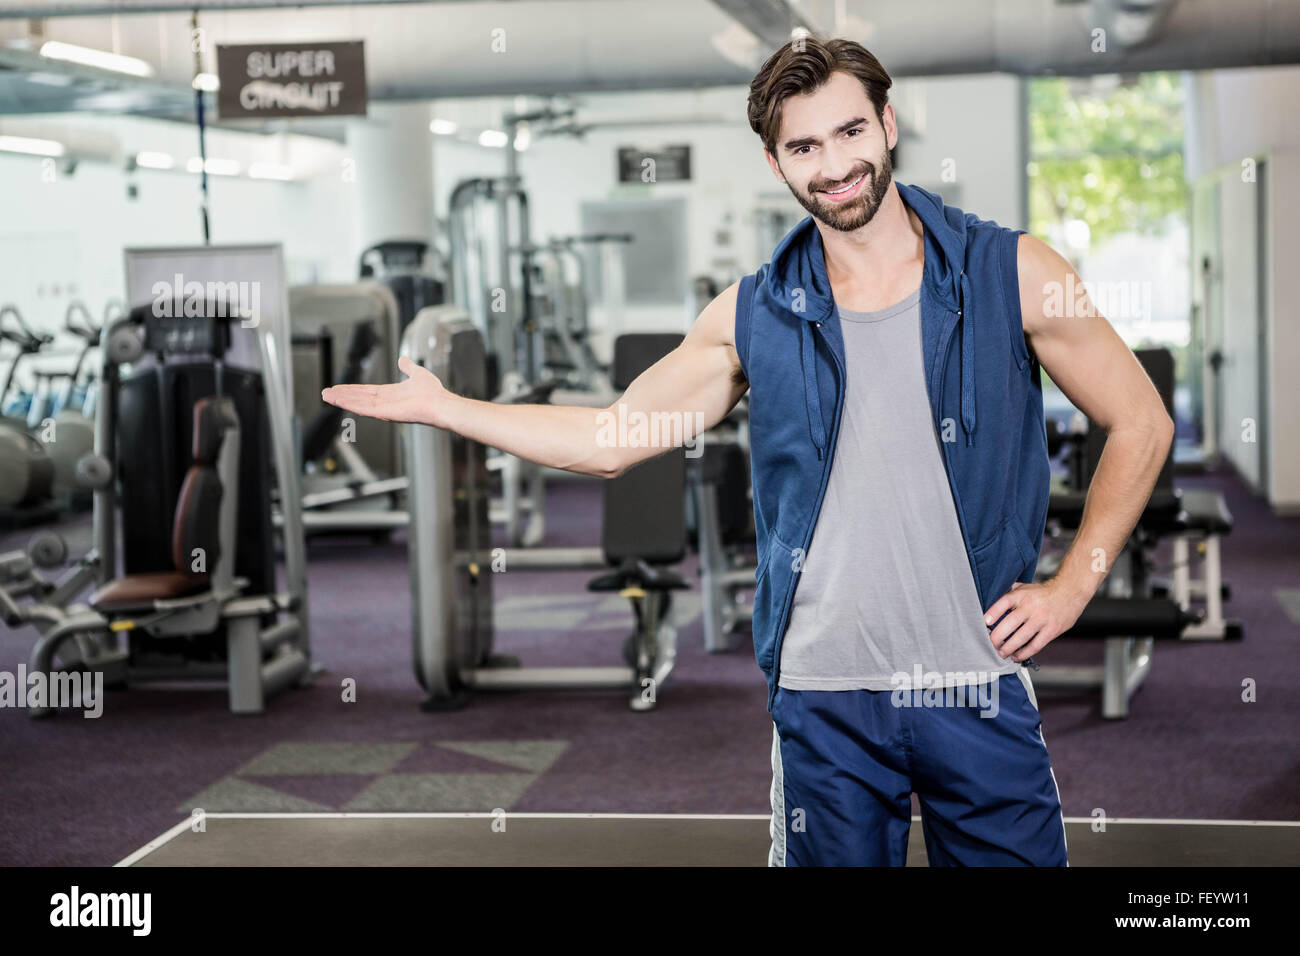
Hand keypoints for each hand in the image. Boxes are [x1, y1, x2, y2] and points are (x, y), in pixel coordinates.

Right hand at [320, 355, 447, 426]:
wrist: (441, 403)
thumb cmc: (433, 393)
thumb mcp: (417, 374)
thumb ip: (408, 367)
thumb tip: (403, 359)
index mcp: (391, 394)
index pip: (367, 391)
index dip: (353, 389)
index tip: (340, 388)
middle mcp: (386, 402)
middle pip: (359, 398)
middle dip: (342, 395)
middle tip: (326, 393)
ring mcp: (384, 409)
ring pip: (358, 403)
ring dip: (342, 399)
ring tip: (327, 396)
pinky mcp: (385, 413)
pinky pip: (364, 408)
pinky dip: (350, 404)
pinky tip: (339, 400)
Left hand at [983, 578, 1089, 662]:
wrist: (1070, 592)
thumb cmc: (1042, 593)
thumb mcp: (1023, 587)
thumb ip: (1008, 594)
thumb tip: (988, 604)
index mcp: (1021, 595)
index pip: (1003, 603)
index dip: (992, 613)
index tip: (985, 623)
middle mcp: (1031, 607)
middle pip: (1010, 623)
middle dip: (997, 637)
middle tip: (990, 644)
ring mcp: (1042, 619)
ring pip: (1021, 637)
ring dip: (1008, 648)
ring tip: (1001, 653)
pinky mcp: (1051, 630)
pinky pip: (1035, 645)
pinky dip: (1024, 653)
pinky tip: (1016, 656)